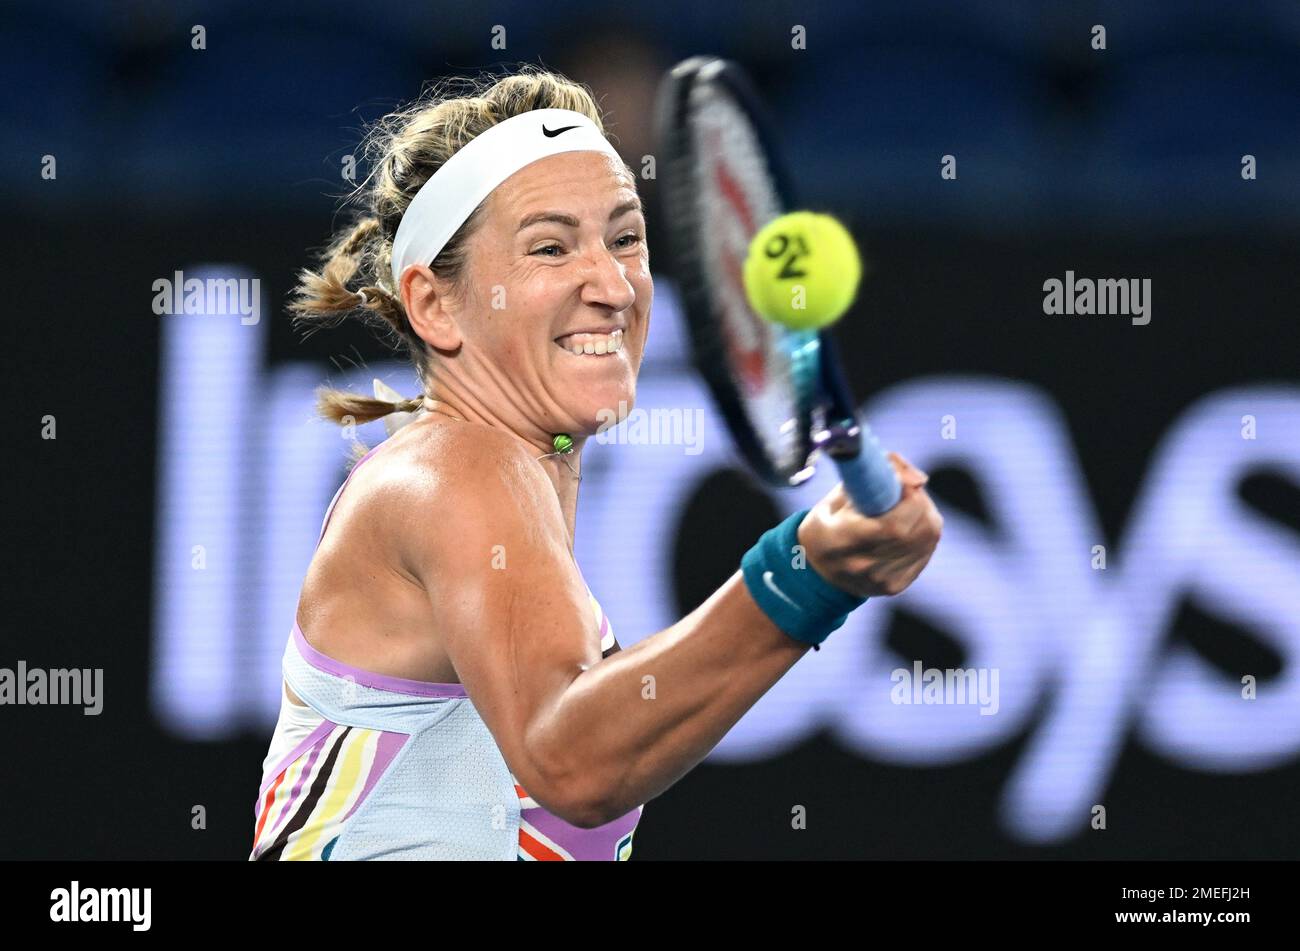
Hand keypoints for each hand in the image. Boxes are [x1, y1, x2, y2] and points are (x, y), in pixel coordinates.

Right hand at [796, 452, 941, 597]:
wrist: (814, 570)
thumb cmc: (827, 524)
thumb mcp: (837, 496)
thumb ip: (872, 478)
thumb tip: (919, 478)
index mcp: (841, 540)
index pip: (894, 525)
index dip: (910, 497)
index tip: (903, 481)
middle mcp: (862, 565)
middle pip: (919, 530)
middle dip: (920, 502)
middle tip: (906, 491)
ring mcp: (881, 579)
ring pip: (928, 539)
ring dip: (925, 515)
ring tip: (906, 507)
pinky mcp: (895, 585)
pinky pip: (925, 552)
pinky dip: (923, 534)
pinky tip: (907, 528)